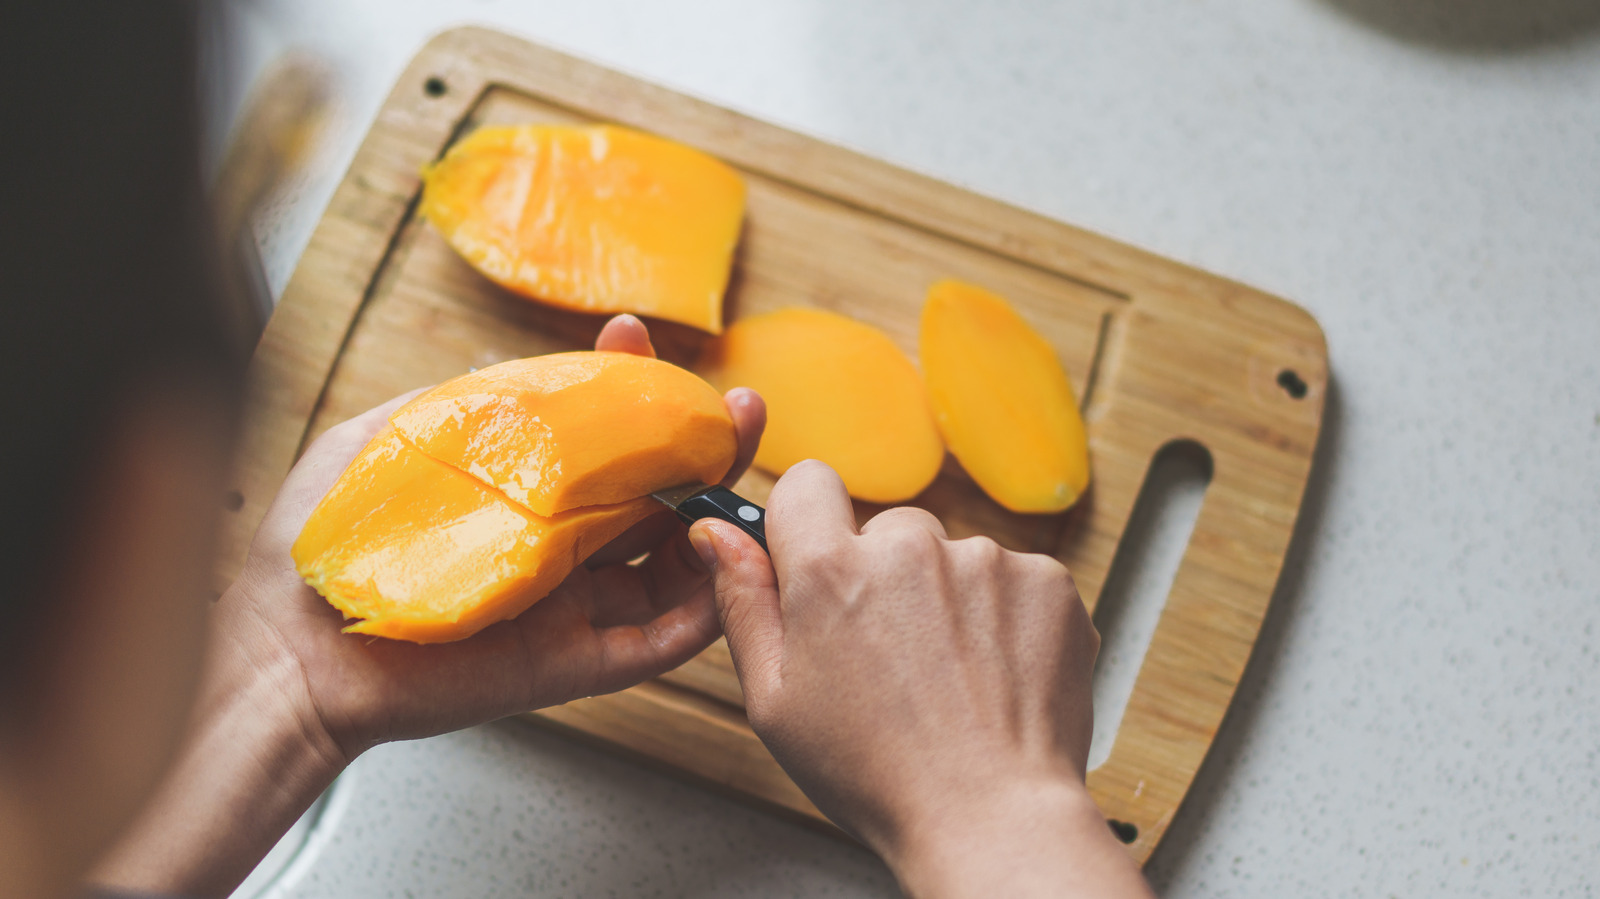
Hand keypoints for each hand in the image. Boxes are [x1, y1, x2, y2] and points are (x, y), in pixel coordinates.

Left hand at [90, 315, 764, 896]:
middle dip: (704, 446)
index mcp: (522, 497)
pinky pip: (659, 642)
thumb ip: (462, 404)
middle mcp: (557, 549)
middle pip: (657, 499)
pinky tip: (732, 555)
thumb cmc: (327, 544)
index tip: (633, 340)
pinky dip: (708, 606)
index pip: (599, 441)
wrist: (289, 646)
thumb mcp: (391, 438)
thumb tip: (525, 368)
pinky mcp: (572, 663)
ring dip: (721, 516)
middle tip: (738, 404)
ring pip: (675, 566)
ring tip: (743, 462)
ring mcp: (571, 607)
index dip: (628, 390)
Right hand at [691, 461, 1151, 897]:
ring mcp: (987, 560)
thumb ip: (743, 602)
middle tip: (895, 657)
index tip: (821, 564)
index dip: (809, 523)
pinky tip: (996, 676)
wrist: (991, 817)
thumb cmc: (877, 773)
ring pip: (953, 559)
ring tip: (952, 680)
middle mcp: (911, 547)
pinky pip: (1013, 579)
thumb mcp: (775, 701)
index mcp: (832, 570)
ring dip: (950, 600)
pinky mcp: (1047, 581)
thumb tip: (717, 534)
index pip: (807, 483)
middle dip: (887, 577)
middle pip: (887, 530)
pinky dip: (1006, 617)